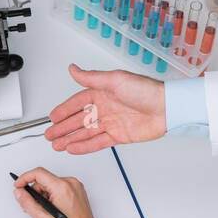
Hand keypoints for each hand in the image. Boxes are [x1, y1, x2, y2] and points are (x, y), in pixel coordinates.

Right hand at [12, 167, 103, 217]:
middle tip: (33, 206)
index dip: (24, 178)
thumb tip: (19, 192)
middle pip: (44, 180)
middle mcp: (70, 183)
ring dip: (44, 196)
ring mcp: (75, 186)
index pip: (38, 173)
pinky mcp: (77, 190)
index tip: (18, 185)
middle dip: (35, 192)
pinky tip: (53, 208)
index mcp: (62, 187)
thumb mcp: (42, 217)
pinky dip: (52, 196)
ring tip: (46, 211)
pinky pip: (59, 187)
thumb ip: (27, 202)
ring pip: (51, 184)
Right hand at [43, 63, 167, 154]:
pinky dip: (85, 146)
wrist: (167, 108)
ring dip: (70, 138)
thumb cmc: (147, 90)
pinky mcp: (119, 136)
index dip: (63, 110)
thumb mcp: (115, 79)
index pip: (77, 103)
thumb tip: (73, 69)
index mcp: (102, 92)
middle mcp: (106, 107)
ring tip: (57, 145)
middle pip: (78, 119)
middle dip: (62, 128)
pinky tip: (74, 148)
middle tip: (49, 135)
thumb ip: (91, 77)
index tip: (52, 117)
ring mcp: (112, 122)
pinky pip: (98, 142)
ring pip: (85, 133)